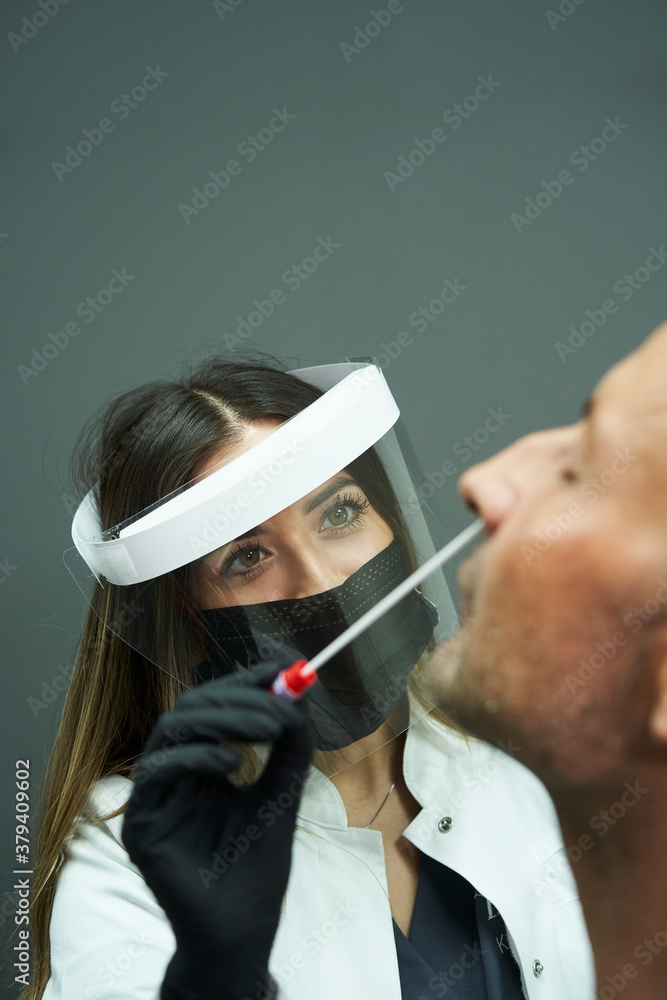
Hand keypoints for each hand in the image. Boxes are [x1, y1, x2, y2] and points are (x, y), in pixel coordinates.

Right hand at [121, 660, 313, 999]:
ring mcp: (155, 797)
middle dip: (238, 697)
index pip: (215, 706)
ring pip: (173, 729)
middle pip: (191, 708)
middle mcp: (174, 774)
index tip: (281, 670)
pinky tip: (232, 765)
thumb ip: (288, 750)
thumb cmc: (257, 871)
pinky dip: (197, 756)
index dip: (245, 682)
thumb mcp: (281, 798)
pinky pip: (158, 770)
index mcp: (203, 765)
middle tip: (278, 703)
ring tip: (266, 727)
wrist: (241, 932)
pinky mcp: (140, 823)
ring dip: (223, 718)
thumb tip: (299, 698)